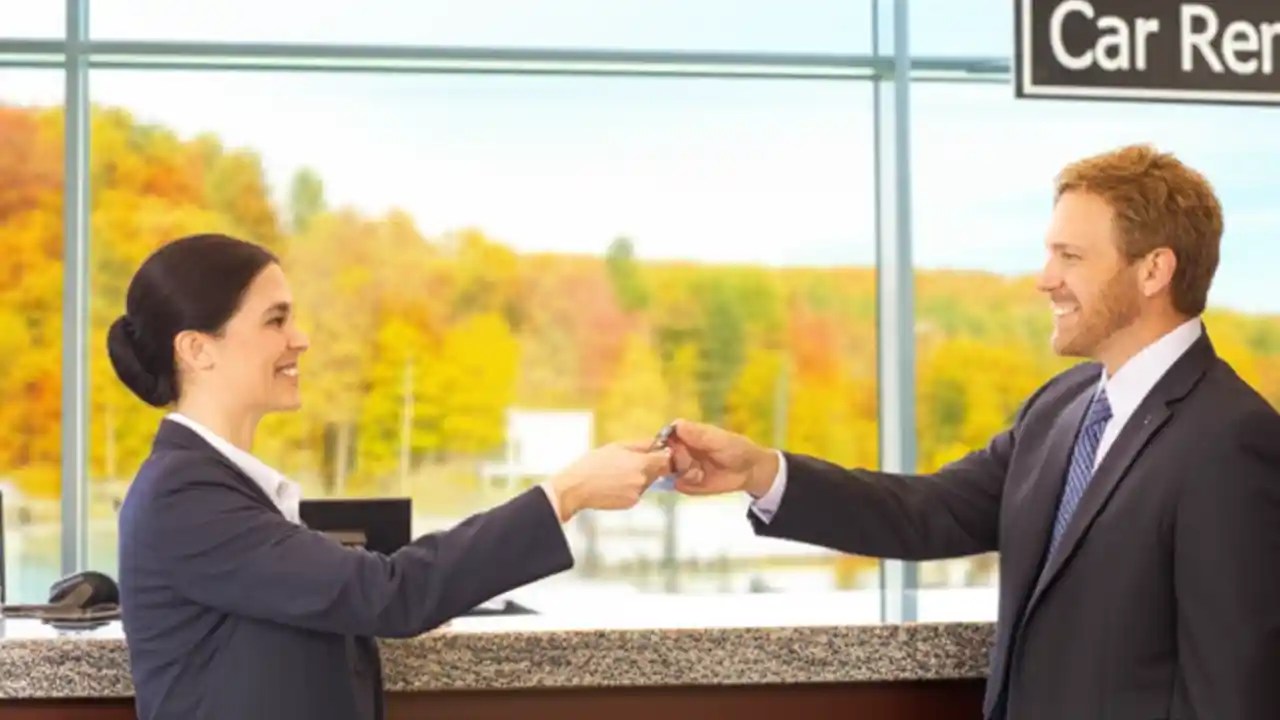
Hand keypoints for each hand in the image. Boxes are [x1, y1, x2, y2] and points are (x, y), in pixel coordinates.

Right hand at [546, 442, 671, 521]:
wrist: (578, 488)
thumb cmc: (593, 464)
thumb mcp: (616, 447)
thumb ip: (639, 444)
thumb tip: (655, 442)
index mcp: (640, 463)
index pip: (664, 459)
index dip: (662, 455)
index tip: (657, 452)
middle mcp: (642, 479)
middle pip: (657, 471)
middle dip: (649, 466)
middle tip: (630, 463)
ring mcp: (637, 493)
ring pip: (647, 482)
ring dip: (639, 477)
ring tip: (618, 474)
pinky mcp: (631, 503)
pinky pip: (637, 492)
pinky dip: (631, 488)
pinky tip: (615, 484)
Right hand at [667, 419, 778, 497]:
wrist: (749, 471)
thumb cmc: (735, 448)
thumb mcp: (719, 439)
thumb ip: (698, 434)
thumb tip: (676, 425)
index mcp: (685, 435)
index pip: (665, 436)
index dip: (664, 443)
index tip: (671, 449)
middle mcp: (679, 450)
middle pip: (663, 456)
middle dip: (676, 460)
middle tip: (690, 463)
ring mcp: (681, 468)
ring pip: (669, 472)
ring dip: (683, 473)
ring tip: (699, 474)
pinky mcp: (686, 483)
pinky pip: (678, 485)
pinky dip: (688, 485)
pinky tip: (700, 480)